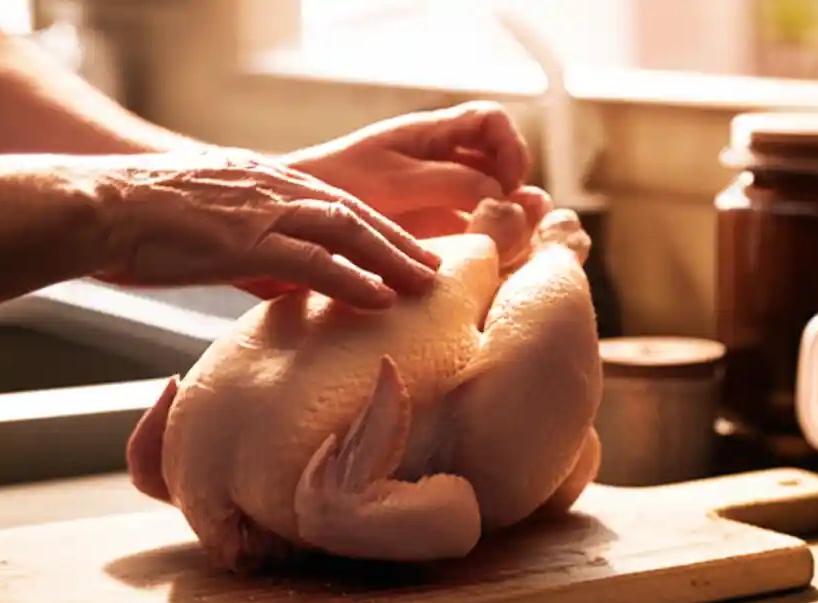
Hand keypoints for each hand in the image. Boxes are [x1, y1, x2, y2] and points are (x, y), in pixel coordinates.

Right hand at [91, 149, 440, 308]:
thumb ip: (247, 247)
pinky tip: (380, 299)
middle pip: (353, 212)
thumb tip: (273, 280)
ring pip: (346, 230)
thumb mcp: (206, 224)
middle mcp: (271, 188)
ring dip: (392, 258)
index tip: (408, 251)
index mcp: (263, 181)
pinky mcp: (243, 241)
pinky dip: (352, 279)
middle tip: (437, 269)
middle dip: (400, 241)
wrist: (96, 207)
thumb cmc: (140, 224)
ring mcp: (260, 211)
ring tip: (425, 285)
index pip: (335, 202)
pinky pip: (311, 261)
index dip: (378, 227)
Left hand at [282, 101, 535, 237]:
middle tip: (525, 219)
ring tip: (520, 244)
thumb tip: (501, 194)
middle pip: (502, 166)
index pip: (490, 123)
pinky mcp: (432, 236)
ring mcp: (438, 201)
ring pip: (494, 205)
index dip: (509, 147)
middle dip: (520, 190)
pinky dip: (492, 247)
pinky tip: (498, 264)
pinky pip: (474, 237)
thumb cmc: (334, 187)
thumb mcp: (394, 179)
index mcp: (430, 136)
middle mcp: (441, 165)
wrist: (292, 220)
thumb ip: (449, 182)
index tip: (507, 182)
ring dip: (513, 222)